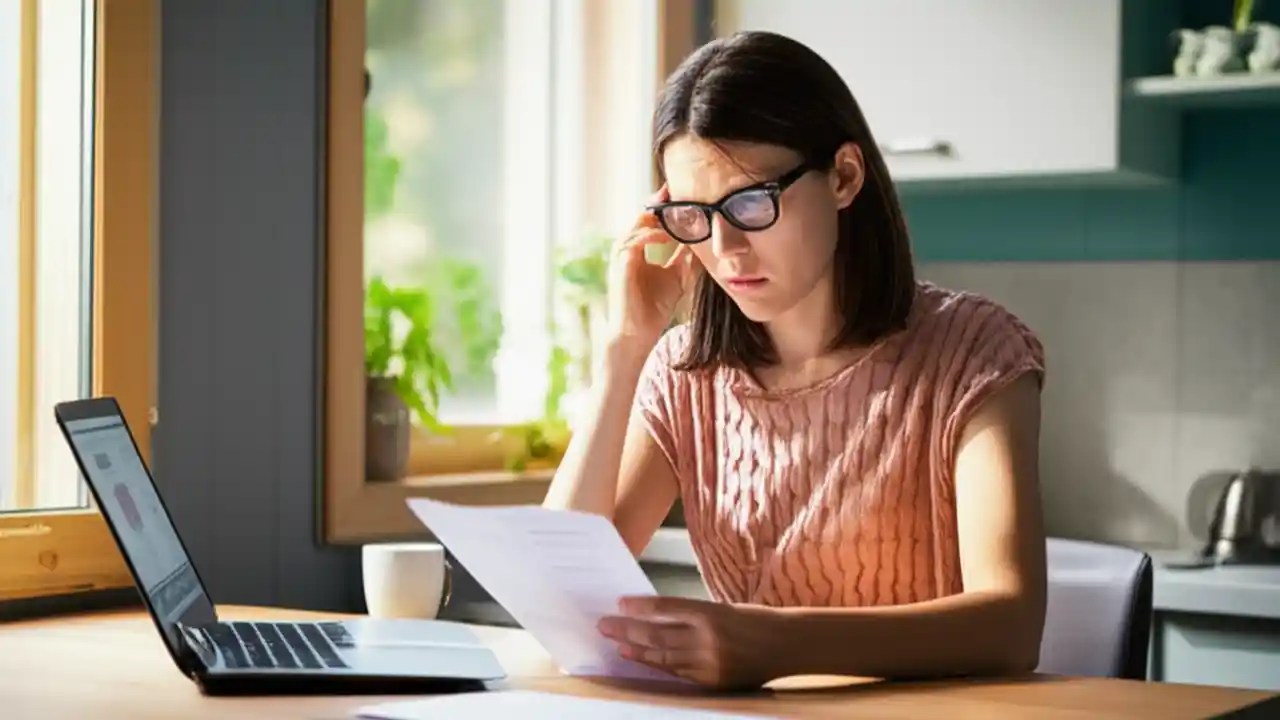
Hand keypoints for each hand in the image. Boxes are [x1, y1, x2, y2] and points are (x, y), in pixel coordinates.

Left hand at [598, 596, 779, 689]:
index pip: (667, 608)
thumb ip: (691, 614)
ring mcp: (711, 664)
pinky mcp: (713, 682)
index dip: (640, 607)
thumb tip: (653, 616)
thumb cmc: (755, 621)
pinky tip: (642, 657)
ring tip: (616, 643)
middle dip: (628, 629)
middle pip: (659, 633)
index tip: (619, 603)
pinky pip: (678, 673)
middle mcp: (710, 639)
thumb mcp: (723, 609)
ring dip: (637, 649)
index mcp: (713, 614)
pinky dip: (658, 664)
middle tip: (604, 624)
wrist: (789, 645)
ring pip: (664, 656)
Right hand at [606, 186, 696, 349]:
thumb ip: (684, 257)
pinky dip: (651, 236)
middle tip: (680, 191)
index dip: (664, 207)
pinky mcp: (620, 265)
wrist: (639, 332)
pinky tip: (669, 235)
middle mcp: (626, 248)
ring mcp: (620, 255)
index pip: (649, 220)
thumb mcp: (676, 276)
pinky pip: (634, 241)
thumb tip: (702, 241)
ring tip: (678, 211)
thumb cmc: (654, 307)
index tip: (684, 194)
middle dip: (660, 203)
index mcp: (637, 249)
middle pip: (642, 215)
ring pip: (637, 224)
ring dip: (658, 217)